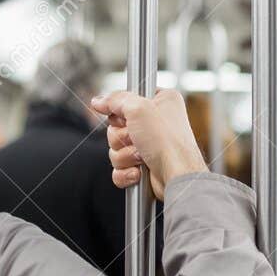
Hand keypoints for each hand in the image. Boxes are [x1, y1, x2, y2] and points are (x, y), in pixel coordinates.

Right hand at [90, 89, 206, 199]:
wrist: (177, 176)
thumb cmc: (167, 142)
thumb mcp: (138, 108)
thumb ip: (115, 100)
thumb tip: (99, 101)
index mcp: (160, 102)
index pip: (126, 100)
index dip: (121, 111)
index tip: (126, 117)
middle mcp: (155, 122)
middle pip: (116, 126)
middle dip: (122, 137)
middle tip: (136, 139)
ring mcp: (149, 145)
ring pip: (116, 148)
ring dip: (124, 155)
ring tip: (141, 157)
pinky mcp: (143, 166)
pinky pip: (119, 168)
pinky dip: (125, 172)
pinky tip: (139, 172)